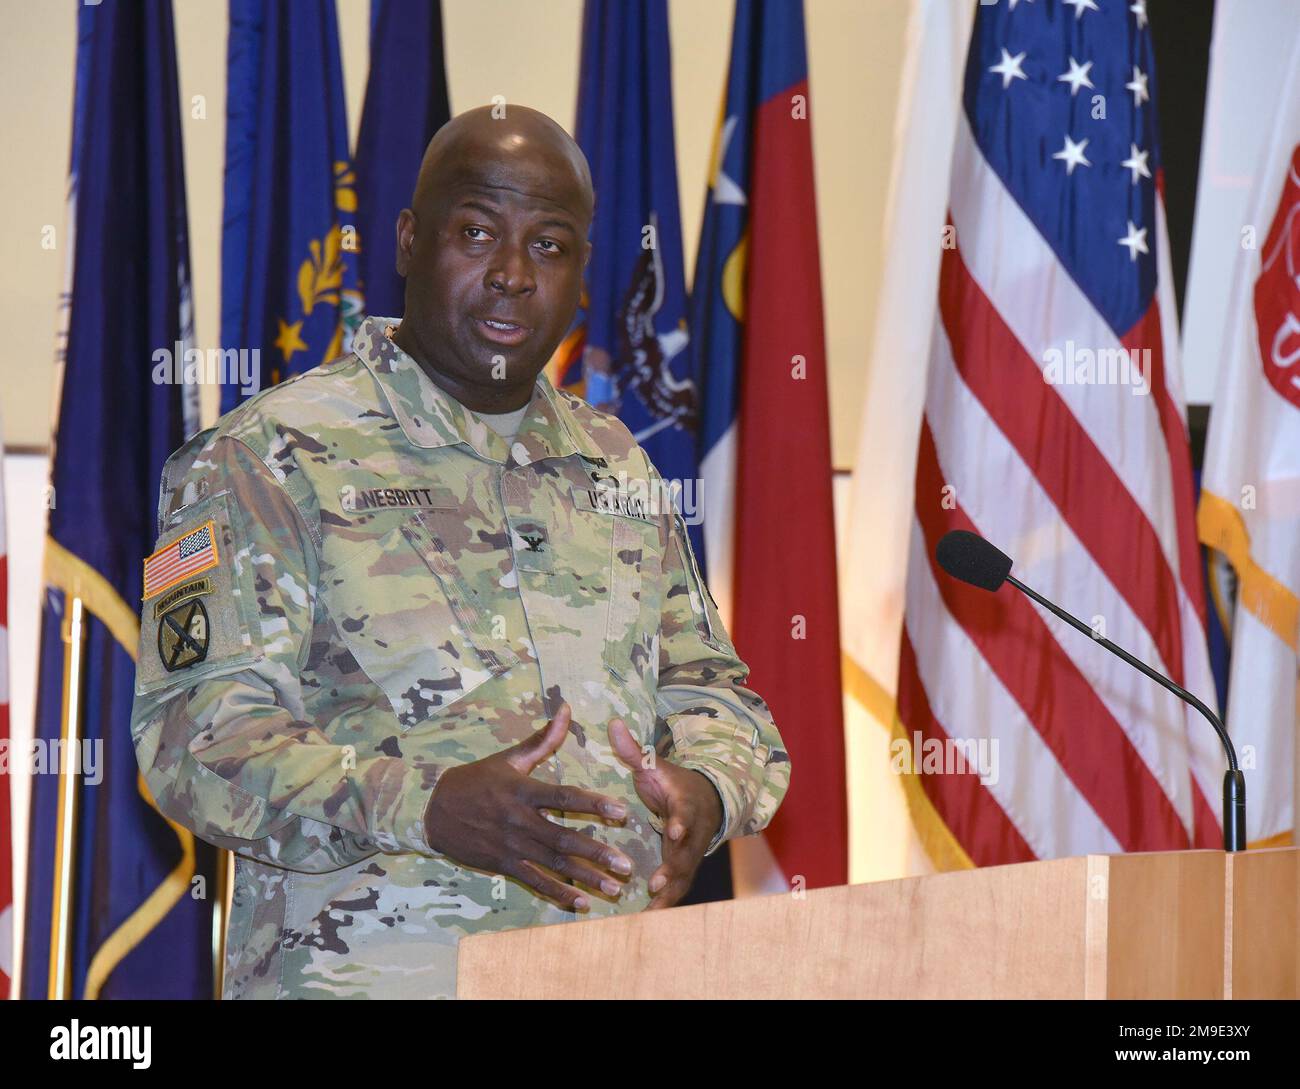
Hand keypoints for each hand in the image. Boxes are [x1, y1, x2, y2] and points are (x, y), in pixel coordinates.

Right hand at [423, 703, 632, 910]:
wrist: (434, 810)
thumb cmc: (476, 780)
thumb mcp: (508, 758)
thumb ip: (542, 739)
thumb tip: (566, 709)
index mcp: (523, 790)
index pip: (564, 797)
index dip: (593, 804)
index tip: (621, 812)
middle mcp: (519, 820)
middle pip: (564, 838)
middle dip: (597, 853)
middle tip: (626, 865)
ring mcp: (511, 846)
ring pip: (553, 864)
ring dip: (585, 877)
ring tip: (613, 888)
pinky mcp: (503, 865)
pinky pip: (534, 881)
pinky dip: (557, 894)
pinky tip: (581, 904)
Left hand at [607, 718, 722, 909]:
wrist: (705, 801)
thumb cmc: (672, 782)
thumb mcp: (655, 765)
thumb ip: (634, 750)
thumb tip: (613, 723)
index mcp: (686, 803)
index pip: (686, 813)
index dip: (681, 822)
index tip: (675, 831)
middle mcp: (693, 832)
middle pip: (687, 852)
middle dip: (673, 869)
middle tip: (657, 884)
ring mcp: (691, 853)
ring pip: (684, 877)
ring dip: (669, 895)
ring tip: (650, 913)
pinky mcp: (685, 869)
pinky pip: (677, 889)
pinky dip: (665, 904)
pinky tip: (646, 920)